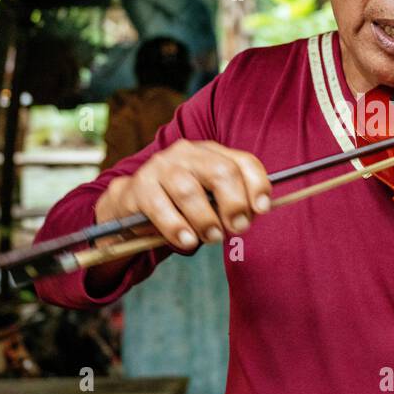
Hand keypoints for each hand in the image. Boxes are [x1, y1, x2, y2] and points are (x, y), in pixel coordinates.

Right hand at [95, 139, 270, 251]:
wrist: (131, 202)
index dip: (257, 185)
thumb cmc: (180, 203)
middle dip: (234, 203)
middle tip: (237, 228)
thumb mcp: (209, 198)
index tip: (262, 210)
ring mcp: (161, 167)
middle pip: (220, 172)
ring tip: (212, 237)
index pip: (243, 161)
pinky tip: (187, 241)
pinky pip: (160, 207)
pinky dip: (177, 227)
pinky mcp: (139, 186)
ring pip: (190, 191)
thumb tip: (253, 215)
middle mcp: (187, 153)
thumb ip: (231, 202)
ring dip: (206, 219)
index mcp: (211, 152)